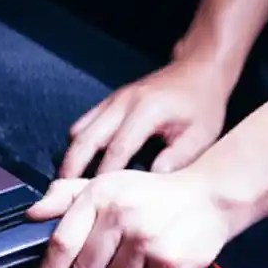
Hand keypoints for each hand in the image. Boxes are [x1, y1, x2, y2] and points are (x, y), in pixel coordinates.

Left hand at [26, 170, 234, 267]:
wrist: (209, 197)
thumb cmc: (149, 195)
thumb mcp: (106, 186)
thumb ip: (65, 198)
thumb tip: (31, 215)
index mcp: (99, 196)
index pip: (62, 243)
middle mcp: (121, 215)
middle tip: (120, 250)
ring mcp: (147, 239)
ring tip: (142, 255)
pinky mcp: (171, 260)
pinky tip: (160, 263)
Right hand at [60, 58, 231, 178]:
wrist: (198, 69)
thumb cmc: (202, 104)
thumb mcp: (202, 133)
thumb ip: (178, 157)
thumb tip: (151, 180)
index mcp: (146, 110)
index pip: (117, 149)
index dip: (105, 176)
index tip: (98, 198)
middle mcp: (122, 103)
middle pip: (85, 139)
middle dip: (72, 168)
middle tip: (65, 194)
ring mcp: (112, 100)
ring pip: (78, 131)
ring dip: (71, 157)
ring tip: (70, 183)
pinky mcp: (108, 102)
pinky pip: (83, 124)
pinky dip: (77, 144)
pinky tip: (81, 163)